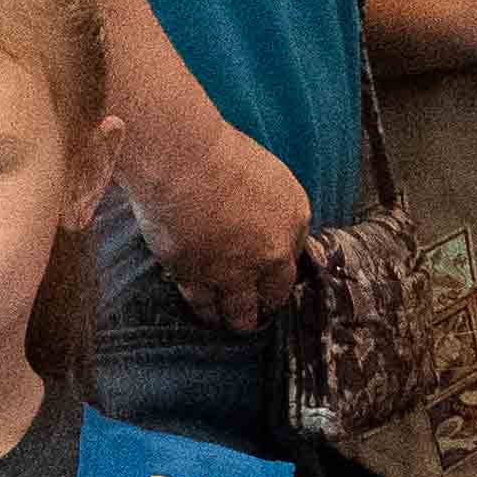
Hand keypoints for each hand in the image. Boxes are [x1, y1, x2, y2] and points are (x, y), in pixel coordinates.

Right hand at [127, 119, 312, 330]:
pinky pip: (202, 305)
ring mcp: (233, 270)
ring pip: (240, 313)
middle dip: (265, 306)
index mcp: (294, 220)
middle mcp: (270, 253)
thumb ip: (273, 208)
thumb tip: (266, 228)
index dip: (279, 272)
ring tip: (230, 323)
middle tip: (256, 311)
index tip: (270, 279)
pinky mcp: (195, 278)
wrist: (182, 160)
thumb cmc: (221, 153)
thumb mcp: (268, 175)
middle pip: (273, 295)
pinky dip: (204, 310)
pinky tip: (204, 312)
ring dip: (237, 320)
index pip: (293, 260)